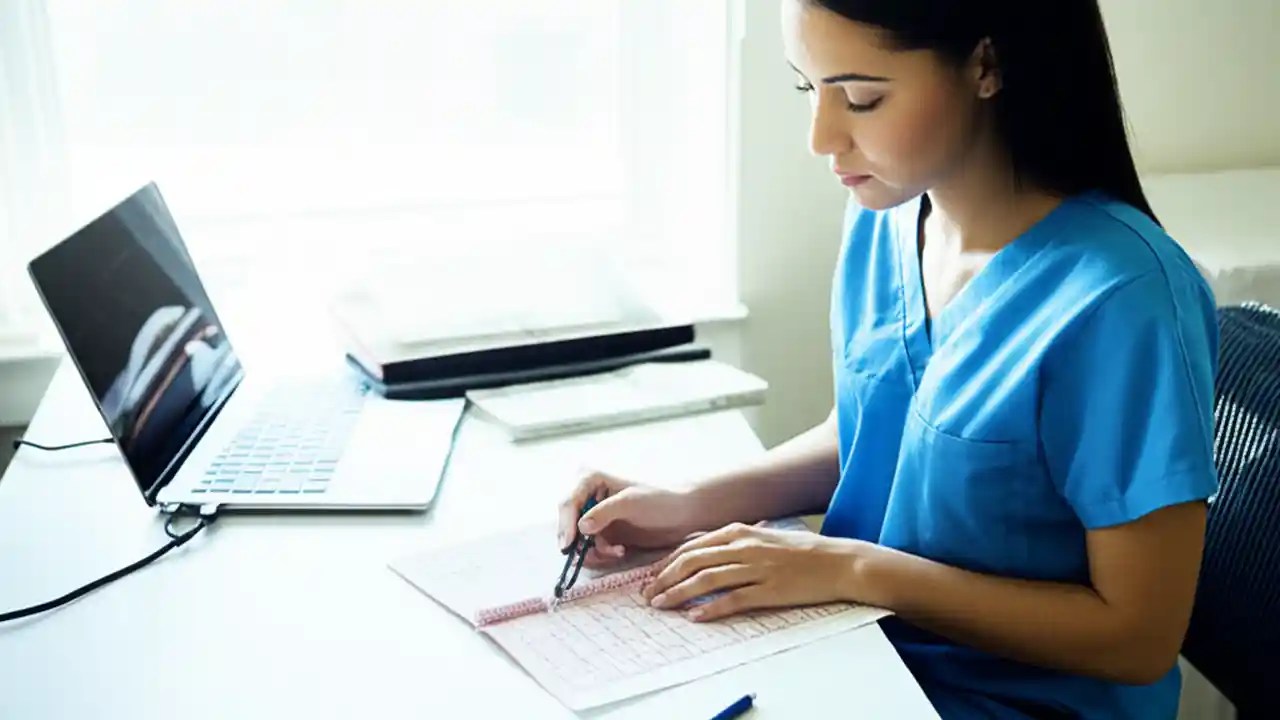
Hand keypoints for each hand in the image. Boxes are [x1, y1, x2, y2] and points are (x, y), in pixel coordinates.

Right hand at [557, 471, 704, 568]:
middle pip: (568, 522)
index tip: (568, 546)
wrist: (684, 513)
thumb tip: (581, 526)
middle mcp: (588, 496)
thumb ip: (604, 512)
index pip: (568, 502)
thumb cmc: (660, 499)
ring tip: (615, 551)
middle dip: (578, 541)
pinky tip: (621, 551)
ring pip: (578, 539)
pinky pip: (592, 548)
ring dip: (593, 550)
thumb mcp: (631, 502)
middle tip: (587, 555)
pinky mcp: (605, 532)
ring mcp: (596, 516)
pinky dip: (602, 553)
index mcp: (591, 479)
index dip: (565, 524)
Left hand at [640, 522, 860, 621]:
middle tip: (648, 594)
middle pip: (692, 561)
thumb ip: (733, 541)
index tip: (651, 575)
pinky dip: (711, 609)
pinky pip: (733, 600)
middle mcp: (744, 547)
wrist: (838, 561)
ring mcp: (756, 568)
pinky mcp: (769, 590)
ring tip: (661, 605)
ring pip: (707, 580)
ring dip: (679, 593)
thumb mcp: (762, 535)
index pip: (692, 546)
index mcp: (739, 532)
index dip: (667, 561)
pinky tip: (694, 617)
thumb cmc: (801, 551)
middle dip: (664, 578)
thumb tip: (704, 548)